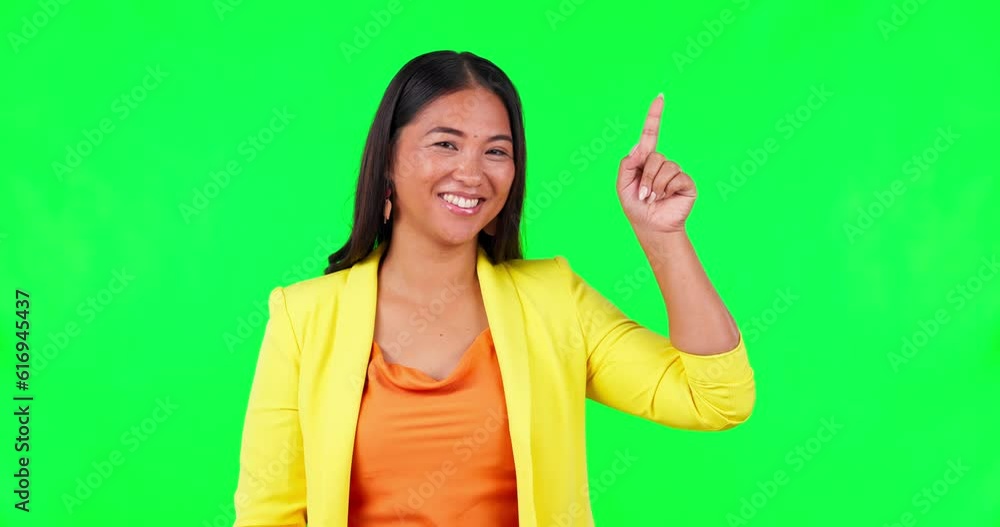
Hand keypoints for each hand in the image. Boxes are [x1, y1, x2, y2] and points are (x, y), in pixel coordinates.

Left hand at [617, 94, 696, 233]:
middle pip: (654, 156)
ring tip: (654, 198)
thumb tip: (640, 147)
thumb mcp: (622, 185)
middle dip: (646, 177)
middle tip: (643, 195)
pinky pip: (676, 178)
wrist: (651, 227)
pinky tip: (666, 198)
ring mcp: (675, 172)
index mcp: (645, 160)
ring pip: (666, 167)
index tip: (660, 97)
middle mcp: (662, 163)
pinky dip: (667, 190)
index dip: (654, 116)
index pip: (650, 134)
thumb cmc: (636, 207)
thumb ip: (627, 164)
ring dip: (655, 186)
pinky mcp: (686, 183)